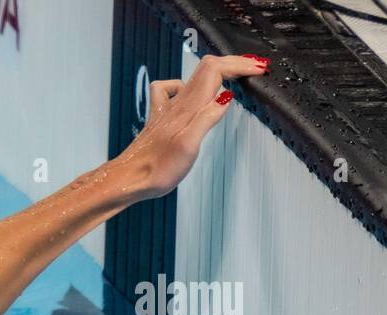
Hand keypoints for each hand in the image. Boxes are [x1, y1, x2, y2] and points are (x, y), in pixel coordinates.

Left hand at [118, 53, 268, 199]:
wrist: (128, 180)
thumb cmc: (156, 169)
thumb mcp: (189, 146)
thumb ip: (207, 118)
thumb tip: (226, 96)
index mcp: (188, 108)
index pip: (216, 70)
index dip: (239, 65)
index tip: (259, 70)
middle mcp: (177, 104)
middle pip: (207, 67)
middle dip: (233, 63)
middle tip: (254, 69)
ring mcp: (168, 110)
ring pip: (194, 77)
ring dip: (217, 71)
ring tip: (234, 74)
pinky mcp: (160, 119)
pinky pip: (170, 91)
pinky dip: (185, 85)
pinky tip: (188, 92)